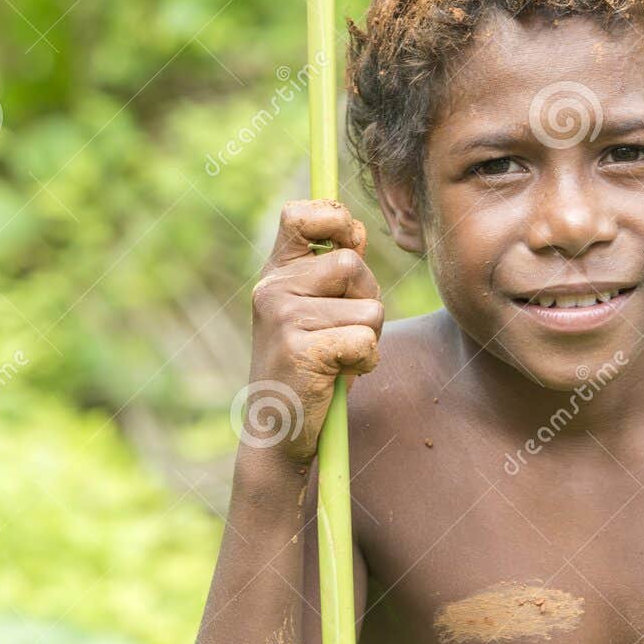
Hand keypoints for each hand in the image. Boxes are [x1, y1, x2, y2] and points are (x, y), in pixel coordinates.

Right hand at [241, 200, 382, 462]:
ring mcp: (284, 318)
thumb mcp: (316, 309)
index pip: (300, 214)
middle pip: (353, 264)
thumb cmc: (309, 366)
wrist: (278, 429)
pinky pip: (366, 339)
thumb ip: (333, 271)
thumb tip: (358, 233)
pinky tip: (337, 377)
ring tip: (338, 357)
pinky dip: (365, 362)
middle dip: (366, 299)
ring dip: (369, 336)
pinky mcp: (301, 350)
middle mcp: (273, 288)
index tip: (347, 244)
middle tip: (342, 332)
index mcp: (276, 272)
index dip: (333, 221)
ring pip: (369, 307)